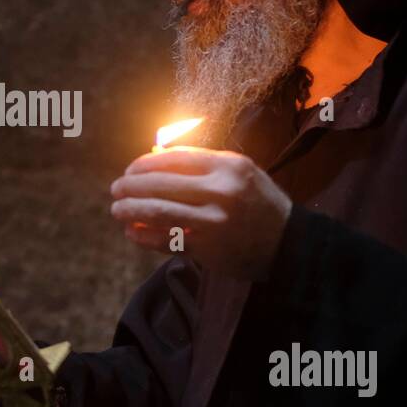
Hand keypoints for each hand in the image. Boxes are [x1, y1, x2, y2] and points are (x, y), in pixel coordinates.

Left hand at [108, 146, 292, 278]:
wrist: (289, 244)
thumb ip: (203, 164)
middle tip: (116, 189)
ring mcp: (214, 221)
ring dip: (131, 210)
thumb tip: (155, 158)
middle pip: (161, 184)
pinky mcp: (208, 248)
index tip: (131, 169)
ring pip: (159, 212)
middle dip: (131, 186)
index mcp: (228, 165)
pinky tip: (133, 232)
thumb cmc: (259, 203)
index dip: (145, 163)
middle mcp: (221, 190)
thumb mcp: (240, 172)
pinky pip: (167, 239)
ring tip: (117, 210)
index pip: (173, 158)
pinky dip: (145, 236)